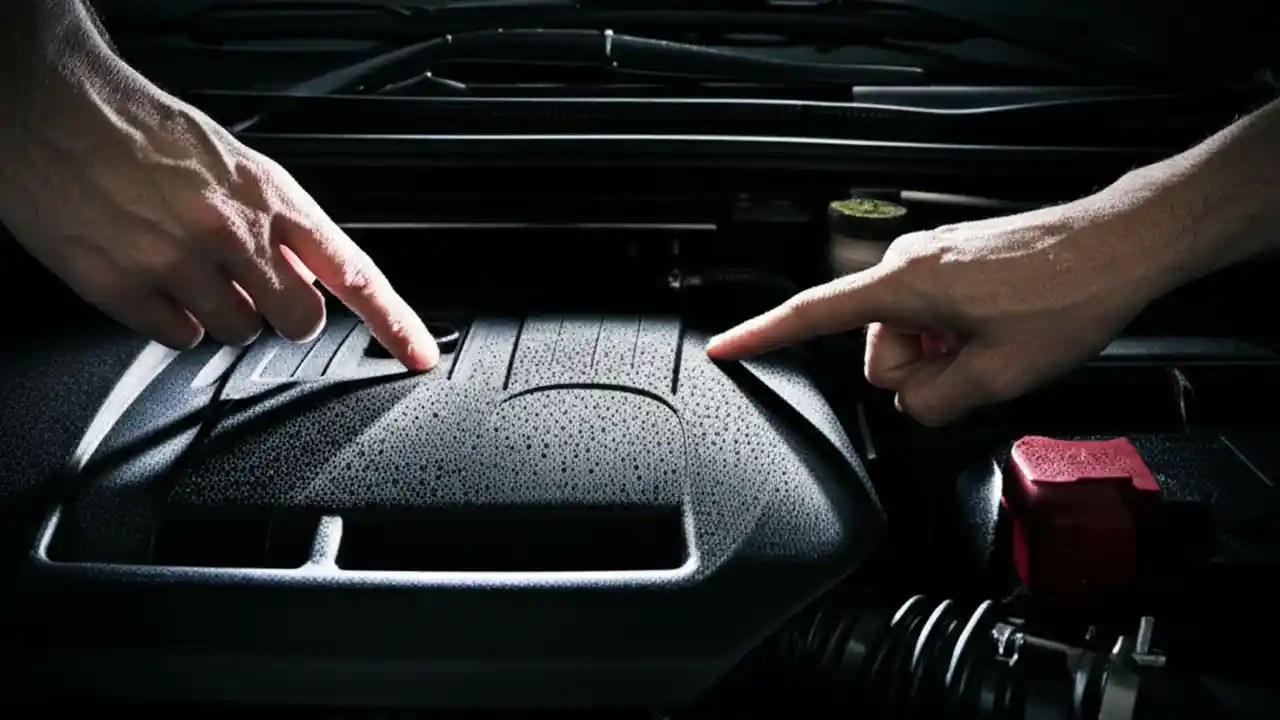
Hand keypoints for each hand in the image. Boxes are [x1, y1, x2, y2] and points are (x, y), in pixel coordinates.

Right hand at [0, 60, 436, 369]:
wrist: (52, 106)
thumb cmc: (142, 130)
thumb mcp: (233, 164)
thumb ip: (278, 221)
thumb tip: (309, 275)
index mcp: (270, 196)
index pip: (353, 270)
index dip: (393, 321)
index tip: (419, 355)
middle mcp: (234, 233)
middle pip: (298, 320)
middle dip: (281, 312)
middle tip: (249, 284)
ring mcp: (179, 264)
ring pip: (236, 334)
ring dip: (219, 313)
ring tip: (182, 263)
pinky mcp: (125, 289)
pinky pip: (178, 339)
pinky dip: (170, 319)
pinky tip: (149, 276)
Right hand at [706, 197, 1180, 425]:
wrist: (1120, 246)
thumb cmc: (1066, 295)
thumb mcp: (998, 376)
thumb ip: (935, 404)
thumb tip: (916, 405)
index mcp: (904, 284)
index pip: (812, 315)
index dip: (761, 336)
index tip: (723, 348)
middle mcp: (908, 262)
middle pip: (876, 349)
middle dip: (920, 373)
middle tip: (977, 365)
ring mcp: (932, 260)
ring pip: (907, 338)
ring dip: (944, 356)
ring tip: (996, 345)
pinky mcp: (954, 263)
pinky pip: (931, 317)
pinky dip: (957, 337)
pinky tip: (1000, 330)